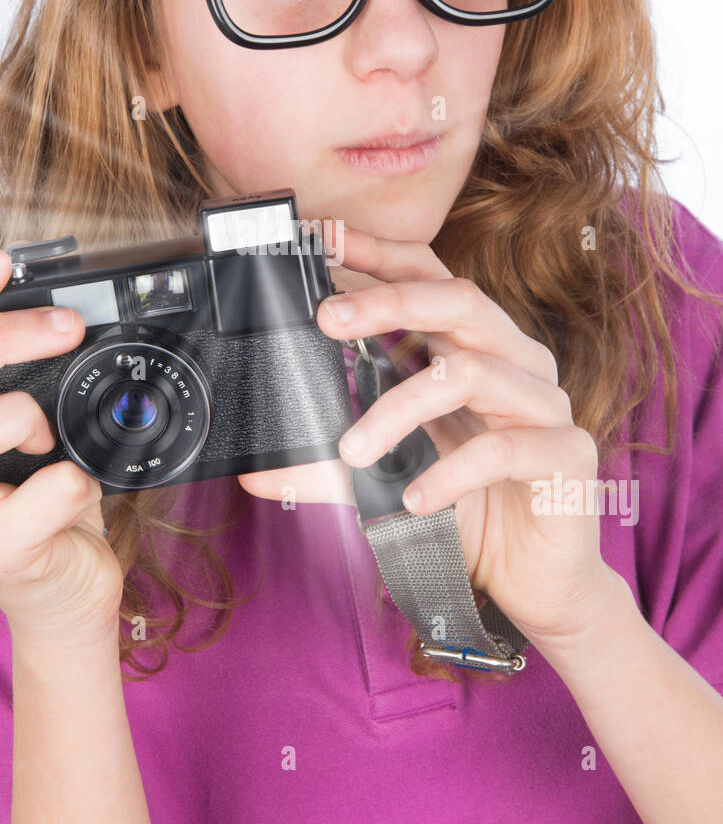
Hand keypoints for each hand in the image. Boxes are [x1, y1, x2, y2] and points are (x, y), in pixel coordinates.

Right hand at [0, 250, 122, 647]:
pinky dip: (74, 476)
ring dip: (23, 415)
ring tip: (48, 431)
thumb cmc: (33, 500)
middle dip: (0, 334)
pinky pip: (41, 492)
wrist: (61, 591)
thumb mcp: (2, 427)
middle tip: (65, 325)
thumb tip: (39, 302)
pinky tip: (75, 483)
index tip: (1, 263)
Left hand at [239, 221, 611, 650]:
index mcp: (476, 350)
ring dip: (399, 408)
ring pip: (470, 373)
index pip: (433, 279)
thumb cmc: (467, 512)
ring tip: (353, 452)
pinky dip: (449, 472)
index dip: (382, 254)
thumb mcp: (388, 480)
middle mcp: (516, 363)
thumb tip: (256, 470)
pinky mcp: (567, 455)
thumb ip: (329, 468)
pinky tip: (413, 499)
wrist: (535, 583)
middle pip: (460, 301)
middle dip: (389, 301)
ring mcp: (546, 405)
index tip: (326, 240)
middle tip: (325, 319)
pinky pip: (504, 448)